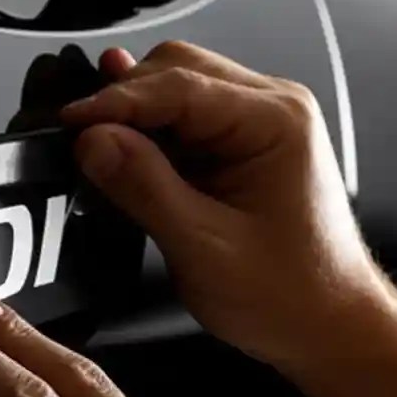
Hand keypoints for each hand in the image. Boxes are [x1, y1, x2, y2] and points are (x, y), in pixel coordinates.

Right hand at [62, 42, 386, 368]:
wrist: (328, 326)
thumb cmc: (290, 294)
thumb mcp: (203, 247)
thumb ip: (145, 188)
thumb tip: (94, 141)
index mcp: (276, 122)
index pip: (176, 85)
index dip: (113, 101)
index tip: (68, 123)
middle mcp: (272, 109)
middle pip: (173, 70)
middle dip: (120, 102)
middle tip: (78, 143)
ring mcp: (256, 124)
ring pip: (173, 90)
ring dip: (132, 119)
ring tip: (98, 156)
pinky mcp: (239, 146)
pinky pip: (181, 120)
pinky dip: (145, 135)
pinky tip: (121, 157)